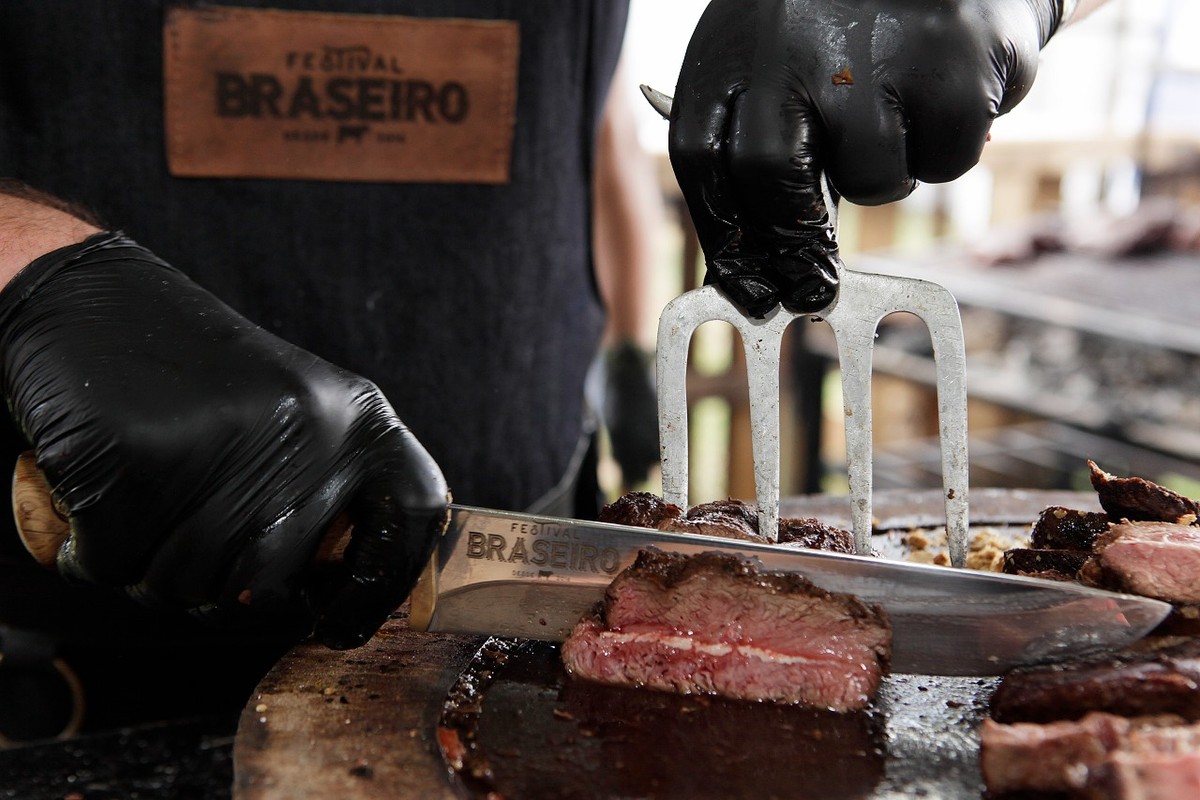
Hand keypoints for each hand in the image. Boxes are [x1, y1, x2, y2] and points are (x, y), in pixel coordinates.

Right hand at [0, 232, 448, 648]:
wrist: (89, 301)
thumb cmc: (194, 377)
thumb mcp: (294, 413)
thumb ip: (325, 487)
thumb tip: (334, 599)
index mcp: (356, 414)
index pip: (415, 516)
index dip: (382, 588)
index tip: (342, 624)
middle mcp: (304, 427)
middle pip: (271, 588)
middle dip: (219, 592)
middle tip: (189, 544)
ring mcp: (220, 441)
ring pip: (188, 587)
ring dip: (151, 571)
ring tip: (147, 504)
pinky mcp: (132, 457)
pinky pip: (113, 566)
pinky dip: (93, 553)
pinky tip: (99, 497)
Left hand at [670, 0, 1070, 316]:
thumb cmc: (854, 11)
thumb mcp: (783, 47)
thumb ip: (765, 132)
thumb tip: (758, 263)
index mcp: (738, 38)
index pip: (701, 155)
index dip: (724, 231)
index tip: (747, 280)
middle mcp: (796, 40)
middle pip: (769, 176)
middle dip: (795, 239)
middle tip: (814, 278)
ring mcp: (879, 54)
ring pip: (873, 180)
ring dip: (890, 172)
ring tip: (904, 109)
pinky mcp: (958, 68)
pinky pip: (948, 161)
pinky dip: (953, 144)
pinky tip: (956, 85)